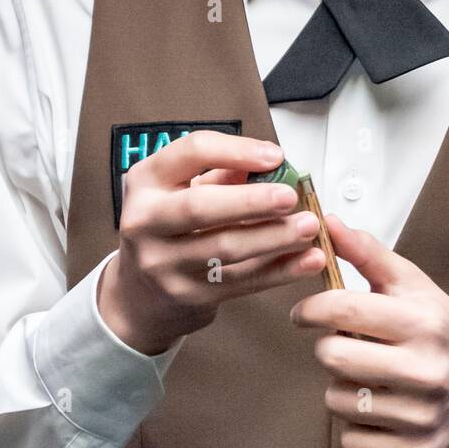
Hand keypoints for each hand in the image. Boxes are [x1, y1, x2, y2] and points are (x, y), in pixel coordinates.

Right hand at [97, 132, 324, 354]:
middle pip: (200, 208)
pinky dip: (280, 271)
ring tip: (309, 226)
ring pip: (225, 249)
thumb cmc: (170, 224)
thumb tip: (275, 166)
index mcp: (146, 181)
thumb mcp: (182, 187)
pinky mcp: (187, 296)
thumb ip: (225, 172)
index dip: (236, 151)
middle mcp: (145, 221)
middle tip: (290, 197)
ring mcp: (163, 263)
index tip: (275, 156)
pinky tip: (306, 260)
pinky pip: (242, 281)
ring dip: (274, 237)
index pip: (191, 153)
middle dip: (251, 201)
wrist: (139, 291)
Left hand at [289, 214, 448, 447]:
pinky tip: (376, 404)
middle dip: (329, 346)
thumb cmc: (441, 326)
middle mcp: (423, 369)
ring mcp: (420, 415)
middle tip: (343, 342)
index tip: (304, 312)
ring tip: (365, 373)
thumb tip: (327, 223)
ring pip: (337, 401)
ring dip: (340, 385)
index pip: (343, 309)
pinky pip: (351, 440)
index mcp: (421, 321)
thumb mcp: (412, 282)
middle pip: (333, 357)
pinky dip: (355, 423)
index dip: (311, 308)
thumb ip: (366, 253)